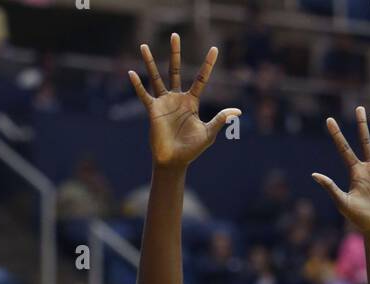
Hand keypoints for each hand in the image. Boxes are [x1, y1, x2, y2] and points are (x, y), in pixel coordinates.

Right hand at [129, 33, 240, 169]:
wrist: (174, 161)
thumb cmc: (192, 149)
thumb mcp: (208, 133)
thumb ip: (221, 120)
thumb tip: (238, 112)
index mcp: (192, 102)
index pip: (201, 79)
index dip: (208, 64)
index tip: (214, 49)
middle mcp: (177, 98)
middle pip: (176, 70)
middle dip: (175, 53)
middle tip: (175, 34)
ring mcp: (164, 103)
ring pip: (156, 77)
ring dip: (149, 62)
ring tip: (143, 46)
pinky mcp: (153, 111)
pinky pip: (144, 95)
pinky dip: (137, 85)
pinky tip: (131, 73)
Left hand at [312, 109, 369, 235]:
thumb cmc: (359, 218)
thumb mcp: (342, 202)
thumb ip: (330, 187)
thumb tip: (314, 174)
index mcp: (355, 172)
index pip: (344, 149)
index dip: (337, 135)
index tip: (329, 120)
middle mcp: (368, 168)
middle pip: (363, 141)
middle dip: (361, 125)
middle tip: (358, 107)